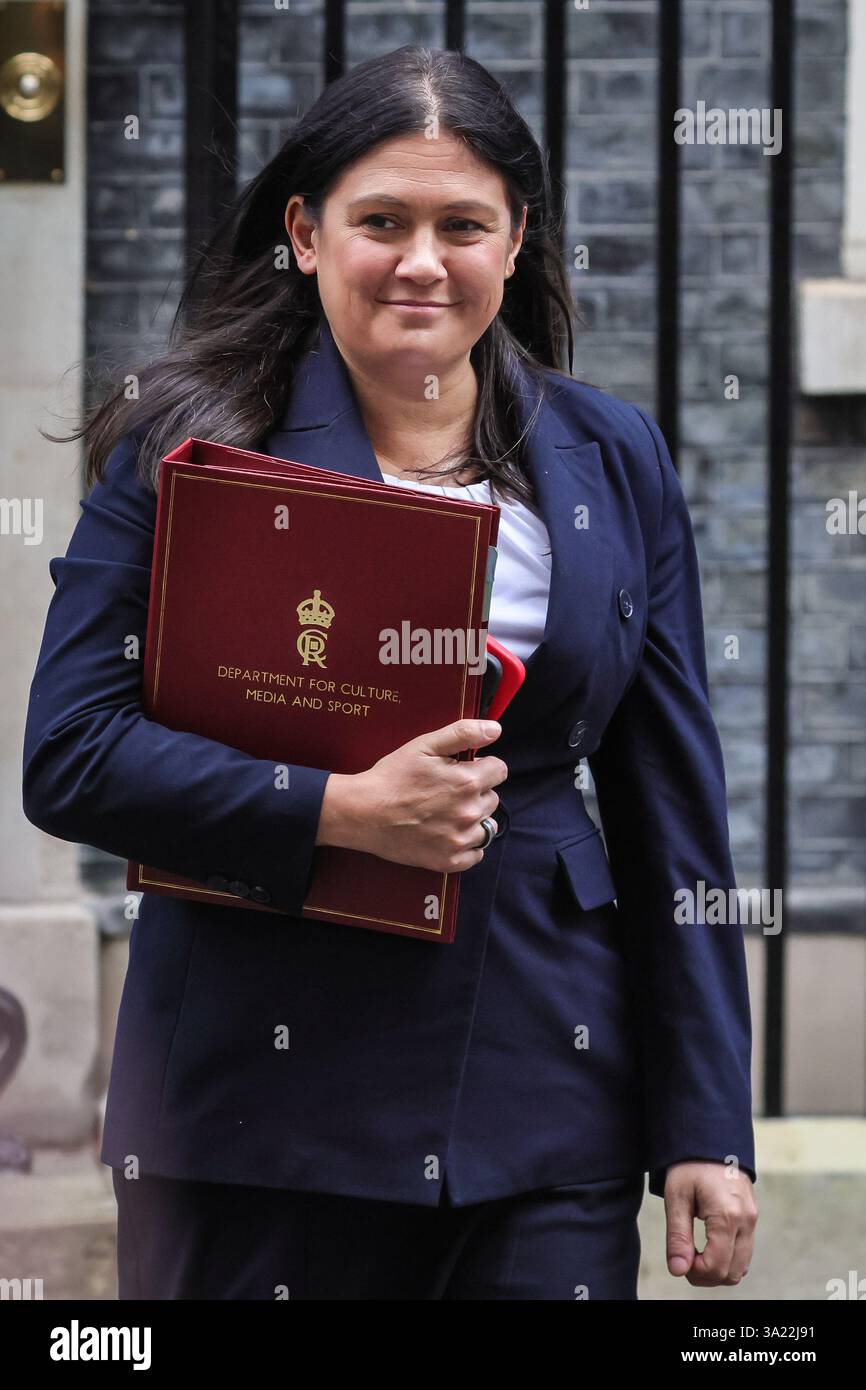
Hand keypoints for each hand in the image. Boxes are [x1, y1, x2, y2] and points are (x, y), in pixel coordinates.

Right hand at [317, 719, 507, 871]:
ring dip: (475, 819)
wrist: (363, 813)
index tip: (463, 769)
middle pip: (493, 798)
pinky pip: (476, 854)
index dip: (482, 766)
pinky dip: (467, 845)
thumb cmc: (392, 777)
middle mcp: (469, 813)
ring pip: (487, 826)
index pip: (499, 770)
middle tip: (447, 791)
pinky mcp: (448, 860)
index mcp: (467, 782)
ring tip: (447, 813)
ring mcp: (459, 840)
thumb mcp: (424, 745)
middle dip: (476, 792)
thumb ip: (463, 733)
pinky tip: (447, 834)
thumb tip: (495, 730)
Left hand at [663, 1161, 757, 1285]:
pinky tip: (709, 1245)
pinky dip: (728, 1257)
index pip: (717, 1266)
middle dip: (707, 1275)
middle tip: (685, 1259)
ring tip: (696, 1252)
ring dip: (719, 1269)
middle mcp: (747, 1220)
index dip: (695, 1273)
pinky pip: (745, 1251)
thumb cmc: (690, 1165)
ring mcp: (753, 1218)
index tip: (680, 1260)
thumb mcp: (677, 1197)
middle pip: (732, 1272)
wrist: (710, 1137)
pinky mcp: (753, 1216)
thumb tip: (678, 1270)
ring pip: (742, 1266)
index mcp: (727, 1215)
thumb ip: (678, 1236)